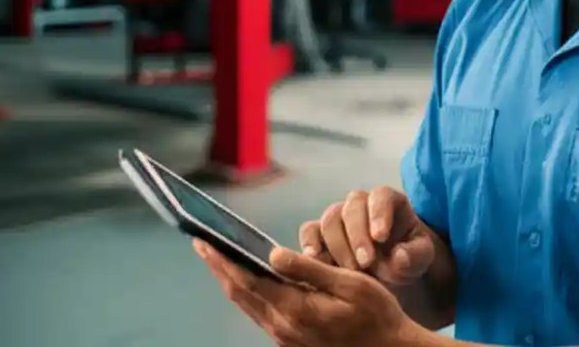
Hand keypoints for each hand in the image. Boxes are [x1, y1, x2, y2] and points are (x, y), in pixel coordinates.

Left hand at [194, 239, 424, 346]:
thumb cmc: (377, 315)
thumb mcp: (350, 284)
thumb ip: (309, 269)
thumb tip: (272, 254)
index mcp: (295, 309)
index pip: (247, 280)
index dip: (223, 260)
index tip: (204, 241)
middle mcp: (282, 326)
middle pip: (239, 294)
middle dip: (219, 267)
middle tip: (202, 243)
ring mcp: (285, 336)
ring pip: (247, 305)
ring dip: (230, 280)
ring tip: (218, 258)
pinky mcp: (290, 340)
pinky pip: (259, 313)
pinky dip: (247, 293)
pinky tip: (248, 280)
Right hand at [301, 187, 434, 287]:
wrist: (390, 271)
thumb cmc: (408, 256)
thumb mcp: (421, 258)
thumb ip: (414, 255)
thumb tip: (399, 257)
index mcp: (389, 201)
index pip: (381, 196)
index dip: (379, 213)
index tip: (381, 237)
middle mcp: (361, 204)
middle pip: (352, 207)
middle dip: (357, 235)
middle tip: (365, 263)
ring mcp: (338, 217)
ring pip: (330, 219)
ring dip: (338, 245)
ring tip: (350, 271)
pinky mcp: (320, 234)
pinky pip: (309, 231)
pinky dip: (309, 244)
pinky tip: (316, 261)